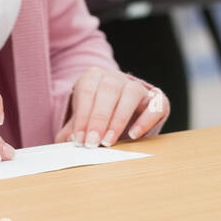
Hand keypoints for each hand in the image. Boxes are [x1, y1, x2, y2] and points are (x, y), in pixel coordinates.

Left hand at [52, 66, 166, 146]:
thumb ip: (73, 130)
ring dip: (119, 119)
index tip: (79, 139)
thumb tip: (65, 144)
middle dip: (99, 118)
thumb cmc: (95, 116)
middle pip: (108, 90)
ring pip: (131, 93)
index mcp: (93, 77)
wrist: (119, 109)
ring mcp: (137, 86)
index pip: (87, 92)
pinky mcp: (155, 98)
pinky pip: (156, 104)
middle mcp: (116, 78)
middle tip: (93, 143)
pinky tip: (134, 135)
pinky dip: (146, 119)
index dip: (82, 116)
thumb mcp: (81, 119)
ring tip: (109, 141)